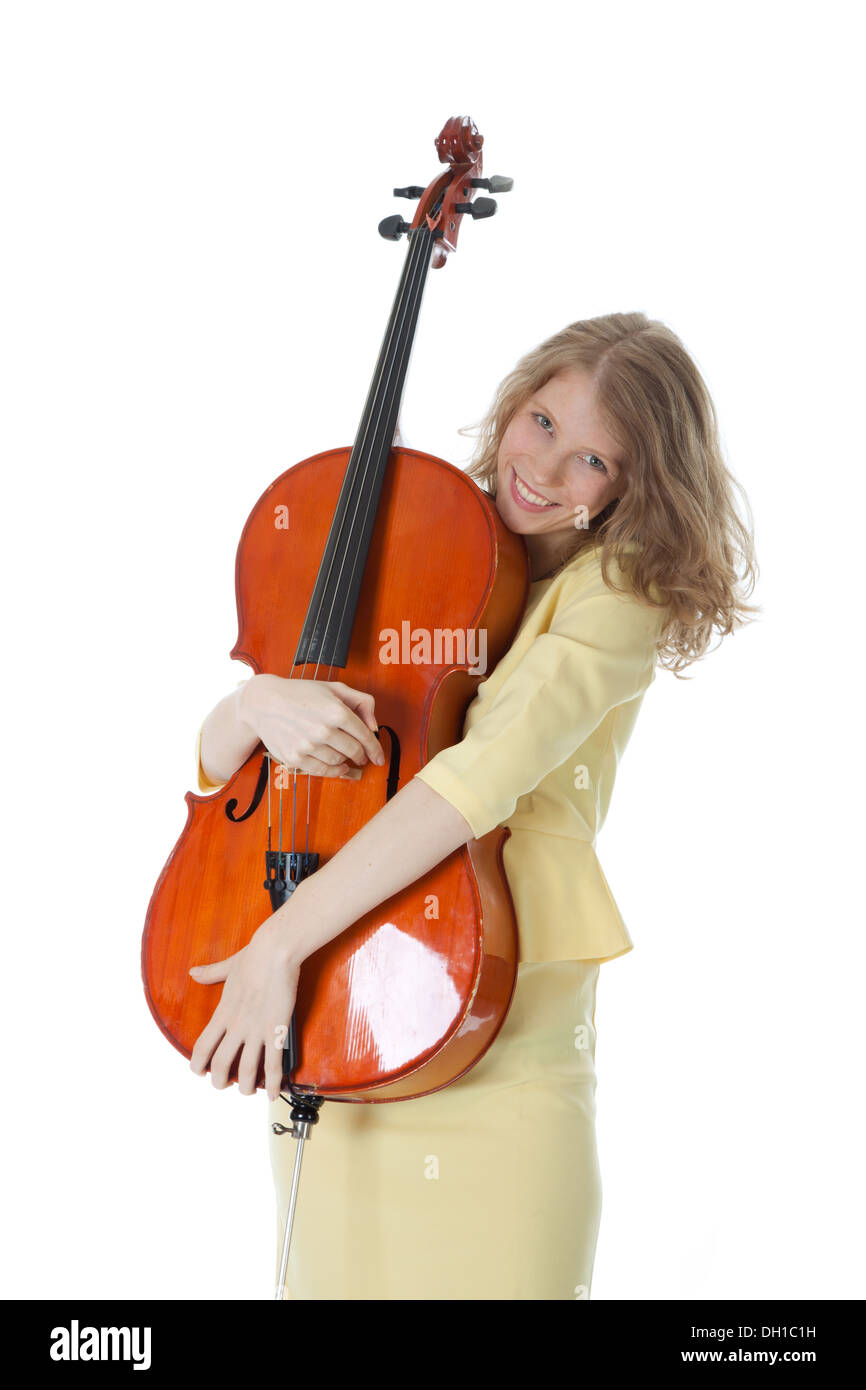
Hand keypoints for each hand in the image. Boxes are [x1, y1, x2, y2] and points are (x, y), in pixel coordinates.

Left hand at [188, 916, 300, 1101]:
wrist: (275, 951)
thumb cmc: (254, 955)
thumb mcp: (227, 966)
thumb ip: (210, 973)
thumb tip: (194, 972)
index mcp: (222, 1013)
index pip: (202, 1047)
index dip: (198, 1065)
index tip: (199, 1071)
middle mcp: (236, 1026)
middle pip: (220, 1065)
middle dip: (219, 1081)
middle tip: (223, 1084)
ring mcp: (256, 1030)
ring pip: (245, 1071)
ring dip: (244, 1087)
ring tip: (247, 1091)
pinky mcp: (277, 1030)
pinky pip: (273, 1064)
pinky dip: (272, 1082)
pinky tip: (273, 1091)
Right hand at [240, 674, 384, 780]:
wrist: (264, 702)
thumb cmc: (300, 693)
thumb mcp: (334, 688)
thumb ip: (362, 702)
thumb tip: (374, 726)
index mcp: (336, 710)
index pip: (365, 736)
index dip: (375, 749)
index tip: (379, 757)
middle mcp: (323, 729)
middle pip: (354, 751)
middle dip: (362, 756)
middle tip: (363, 757)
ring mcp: (308, 746)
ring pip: (339, 762)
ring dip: (346, 762)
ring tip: (346, 759)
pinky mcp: (295, 758)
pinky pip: (321, 771)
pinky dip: (333, 772)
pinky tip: (338, 767)